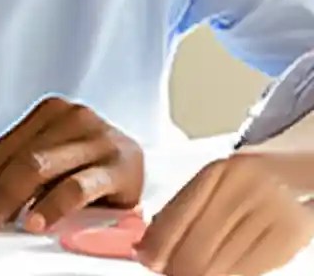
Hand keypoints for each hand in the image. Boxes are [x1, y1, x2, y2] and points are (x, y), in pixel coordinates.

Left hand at [0, 96, 143, 235]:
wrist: (144, 164)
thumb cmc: (91, 166)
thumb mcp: (53, 164)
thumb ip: (21, 175)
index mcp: (48, 114)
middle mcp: (72, 117)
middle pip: (16, 159)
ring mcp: (99, 137)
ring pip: (41, 168)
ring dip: (10, 200)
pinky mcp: (123, 163)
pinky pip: (79, 185)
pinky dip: (53, 205)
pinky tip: (37, 222)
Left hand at [135, 154, 313, 274]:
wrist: (289, 179)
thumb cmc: (238, 186)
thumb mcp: (208, 185)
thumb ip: (178, 210)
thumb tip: (146, 249)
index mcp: (217, 172)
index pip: (177, 216)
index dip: (158, 245)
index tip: (146, 258)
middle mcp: (246, 189)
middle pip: (197, 245)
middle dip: (176, 265)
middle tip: (167, 271)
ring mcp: (271, 211)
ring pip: (220, 263)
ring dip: (199, 274)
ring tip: (189, 272)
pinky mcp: (290, 236)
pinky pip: (246, 270)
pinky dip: (226, 275)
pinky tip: (216, 271)